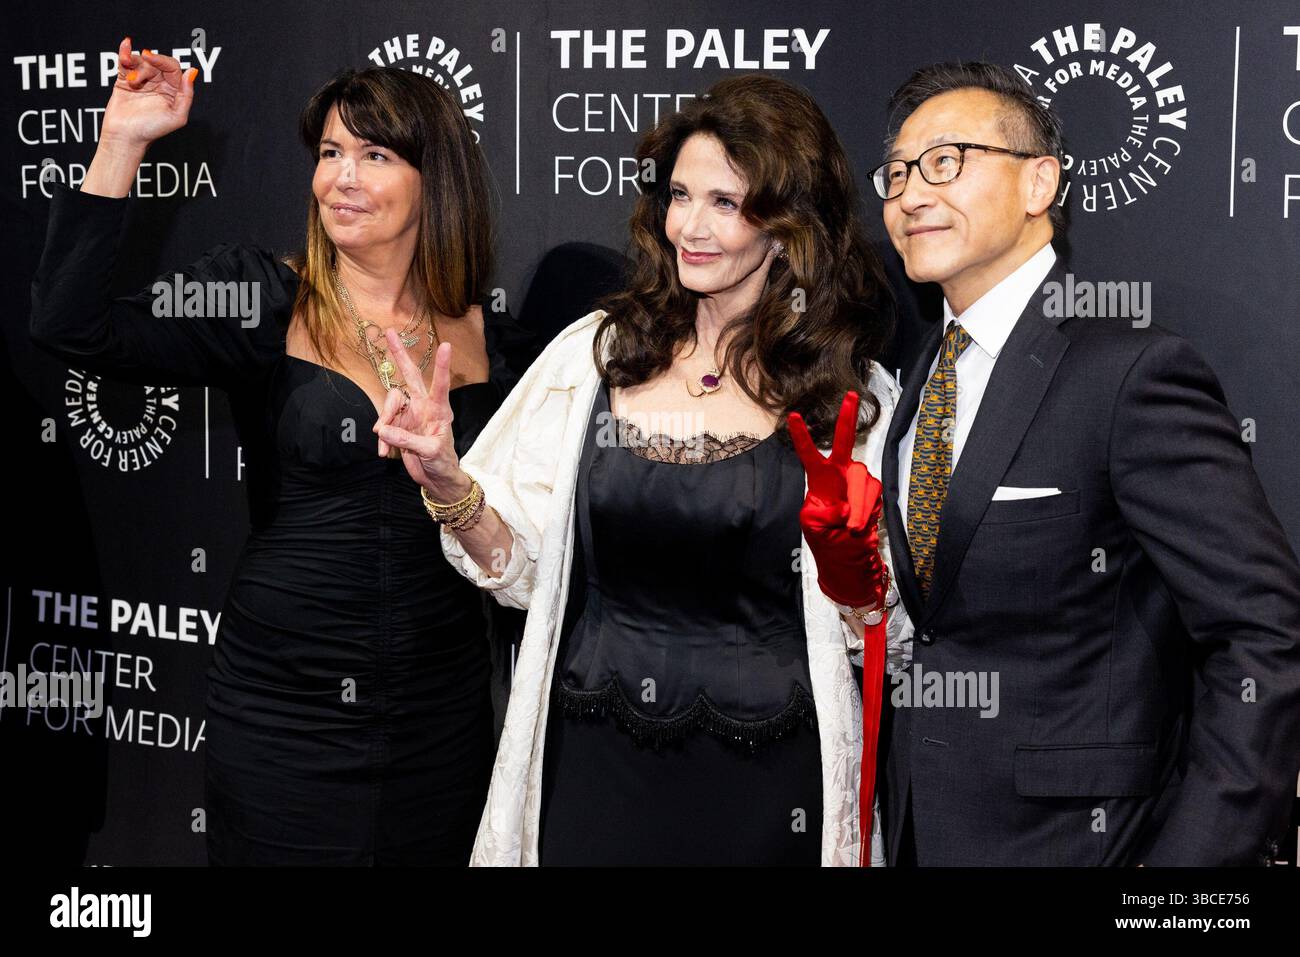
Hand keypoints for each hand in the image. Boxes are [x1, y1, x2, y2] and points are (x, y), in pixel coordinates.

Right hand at [100, 37, 197, 148]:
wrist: (126, 137)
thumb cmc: (152, 130)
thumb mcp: (177, 116)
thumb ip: (186, 95)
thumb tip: (192, 72)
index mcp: (173, 91)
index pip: (172, 68)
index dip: (162, 60)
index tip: (150, 58)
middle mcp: (159, 84)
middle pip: (155, 62)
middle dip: (148, 63)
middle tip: (140, 69)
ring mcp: (142, 81)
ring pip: (140, 61)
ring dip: (135, 63)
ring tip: (131, 79)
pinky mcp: (125, 81)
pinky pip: (126, 63)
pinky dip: (125, 53)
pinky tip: (125, 45)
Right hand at [372, 329, 469, 498]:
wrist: (436, 478)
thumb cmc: (443, 463)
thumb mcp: (431, 453)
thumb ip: (408, 440)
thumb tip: (383, 430)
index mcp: (439, 410)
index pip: (441, 384)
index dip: (442, 366)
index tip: (446, 346)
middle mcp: (424, 406)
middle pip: (409, 376)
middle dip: (399, 355)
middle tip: (389, 332)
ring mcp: (409, 414)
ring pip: (389, 404)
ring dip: (383, 422)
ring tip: (384, 445)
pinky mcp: (398, 425)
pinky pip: (383, 424)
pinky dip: (381, 438)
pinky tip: (383, 452)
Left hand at [788, 391, 885, 608]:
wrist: (849, 551)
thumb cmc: (827, 536)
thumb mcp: (816, 527)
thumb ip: (824, 515)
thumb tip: (843, 509)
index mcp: (819, 479)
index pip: (808, 455)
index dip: (802, 437)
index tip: (795, 417)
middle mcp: (840, 472)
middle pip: (844, 442)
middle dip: (847, 418)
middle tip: (852, 396)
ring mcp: (858, 478)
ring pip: (861, 481)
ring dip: (858, 507)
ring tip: (850, 526)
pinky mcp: (873, 488)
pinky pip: (873, 493)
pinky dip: (867, 510)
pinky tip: (861, 523)